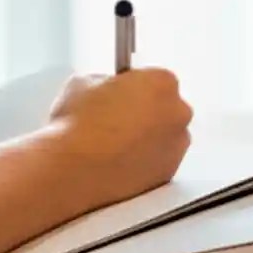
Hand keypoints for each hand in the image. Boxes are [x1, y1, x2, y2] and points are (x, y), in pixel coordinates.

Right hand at [49, 68, 192, 204]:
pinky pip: (158, 163)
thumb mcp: (83, 83)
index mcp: (162, 82)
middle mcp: (178, 113)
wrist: (74, 171)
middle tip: (115, 120)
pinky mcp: (168, 174)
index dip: (132, 87)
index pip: (153, 78)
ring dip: (146, 139)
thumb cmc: (78, 127)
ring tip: (114, 145)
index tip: (120, 93)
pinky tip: (118, 162)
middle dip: (144, 112)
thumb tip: (105, 90)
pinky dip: (144, 162)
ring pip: (164, 138)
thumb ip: (105, 82)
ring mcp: (177, 147)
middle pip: (165, 108)